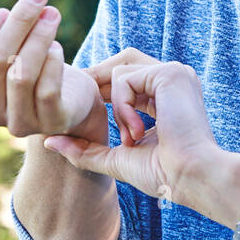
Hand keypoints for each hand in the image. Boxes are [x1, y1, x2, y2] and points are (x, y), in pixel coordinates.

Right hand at [0, 0, 104, 141]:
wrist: (67, 97)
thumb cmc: (24, 65)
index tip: (3, 10)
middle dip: (19, 22)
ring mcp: (17, 124)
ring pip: (21, 75)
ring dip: (39, 37)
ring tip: (52, 14)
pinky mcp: (49, 124)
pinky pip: (46, 90)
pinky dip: (52, 63)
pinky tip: (56, 47)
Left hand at [43, 51, 221, 207]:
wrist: (191, 178)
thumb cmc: (163, 174)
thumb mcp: (117, 158)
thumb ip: (85, 148)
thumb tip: (48, 141)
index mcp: (167, 95)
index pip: (128, 78)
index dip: (103, 91)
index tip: (87, 111)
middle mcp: (172, 79)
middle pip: (124, 61)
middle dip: (99, 82)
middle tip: (85, 107)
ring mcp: (174, 73)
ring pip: (120, 70)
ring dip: (115, 105)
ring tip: (128, 137)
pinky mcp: (170, 73)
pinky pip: (126, 78)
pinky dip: (123, 106)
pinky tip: (136, 132)